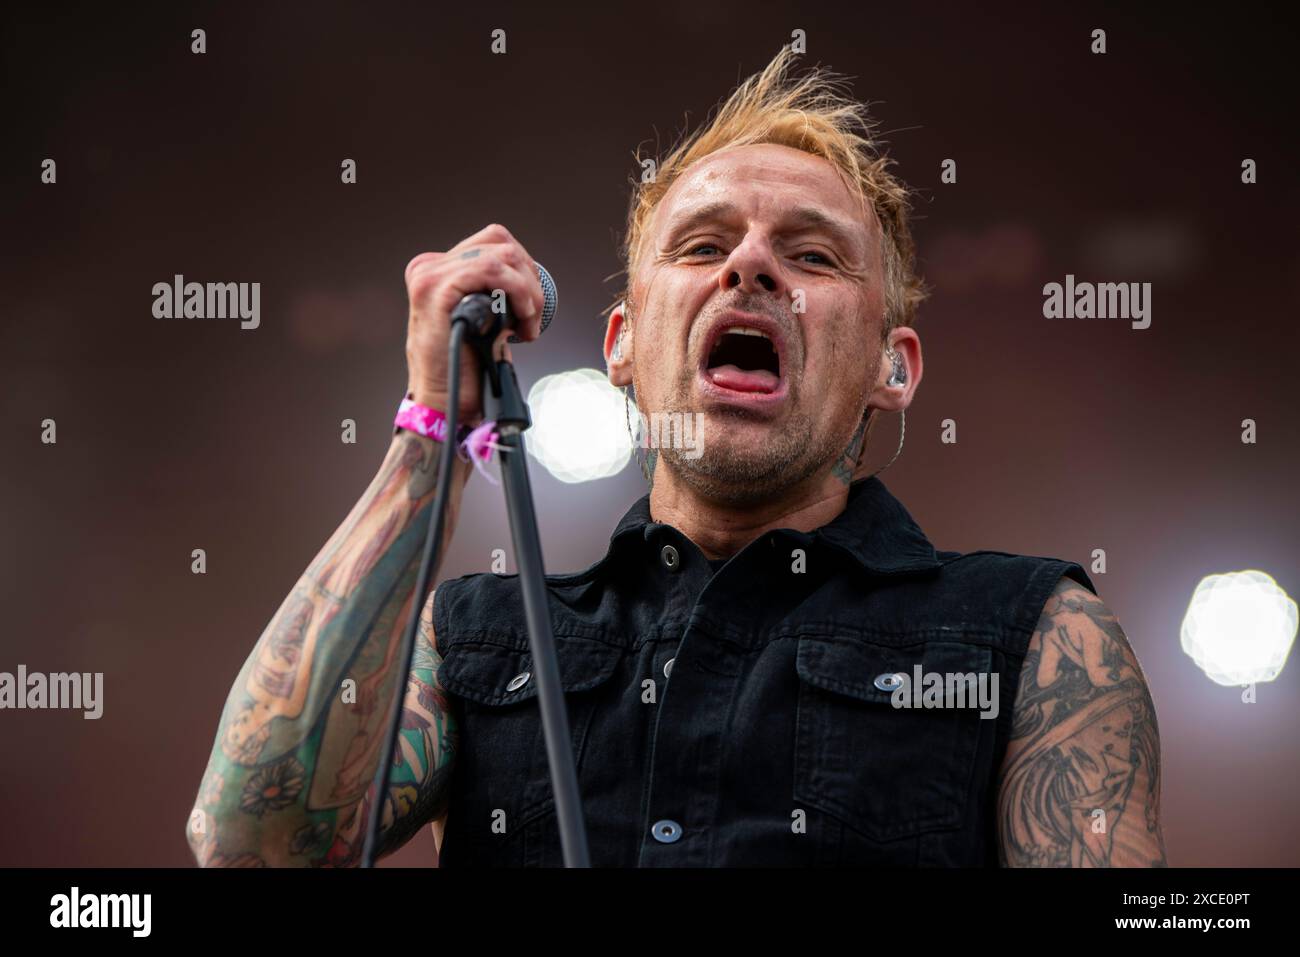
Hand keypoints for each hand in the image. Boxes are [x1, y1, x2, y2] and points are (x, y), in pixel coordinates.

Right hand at [403, 224, 544, 424]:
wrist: (446, 404)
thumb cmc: (466, 369)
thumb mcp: (485, 320)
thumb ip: (496, 292)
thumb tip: (529, 278)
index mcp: (438, 270)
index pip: (494, 241)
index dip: (525, 269)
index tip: (531, 305)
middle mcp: (429, 267)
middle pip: (501, 243)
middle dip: (531, 281)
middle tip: (532, 319)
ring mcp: (430, 276)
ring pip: (502, 256)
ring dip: (528, 291)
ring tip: (527, 325)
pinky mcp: (436, 290)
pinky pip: (491, 271)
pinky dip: (518, 293)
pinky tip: (520, 322)